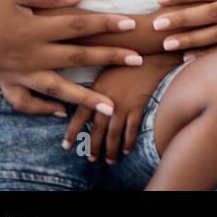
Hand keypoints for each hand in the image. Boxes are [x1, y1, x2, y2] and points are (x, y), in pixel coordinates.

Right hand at [0, 0, 142, 115]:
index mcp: (34, 28)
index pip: (79, 25)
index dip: (106, 24)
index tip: (130, 25)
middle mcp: (30, 53)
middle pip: (77, 58)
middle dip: (109, 58)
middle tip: (137, 60)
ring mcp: (17, 71)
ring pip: (56, 89)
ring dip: (84, 98)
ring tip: (108, 107)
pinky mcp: (4, 80)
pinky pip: (24, 101)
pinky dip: (41, 109)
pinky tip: (60, 112)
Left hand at [64, 55, 180, 163]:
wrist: (150, 56)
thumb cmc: (125, 61)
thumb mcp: (104, 71)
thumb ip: (94, 89)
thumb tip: (83, 102)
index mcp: (95, 91)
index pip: (79, 116)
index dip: (72, 132)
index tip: (67, 146)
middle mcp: (106, 101)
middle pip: (96, 130)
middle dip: (92, 146)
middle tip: (90, 158)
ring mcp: (122, 105)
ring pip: (113, 134)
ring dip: (110, 150)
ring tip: (109, 161)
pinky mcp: (137, 107)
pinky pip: (131, 130)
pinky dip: (128, 142)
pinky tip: (126, 150)